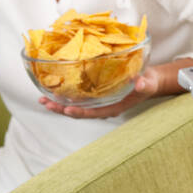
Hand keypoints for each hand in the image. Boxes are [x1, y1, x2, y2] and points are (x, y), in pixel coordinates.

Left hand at [38, 57, 192, 118]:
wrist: (150, 79)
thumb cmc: (149, 82)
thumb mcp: (149, 82)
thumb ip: (145, 84)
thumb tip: (139, 82)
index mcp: (114, 107)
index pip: (93, 112)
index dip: (79, 112)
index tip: (66, 109)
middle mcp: (103, 106)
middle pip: (79, 111)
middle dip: (61, 108)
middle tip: (44, 102)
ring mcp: (99, 101)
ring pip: (76, 104)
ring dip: (59, 102)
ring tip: (42, 97)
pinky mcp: (96, 93)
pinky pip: (79, 96)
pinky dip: (66, 93)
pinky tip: (56, 87)